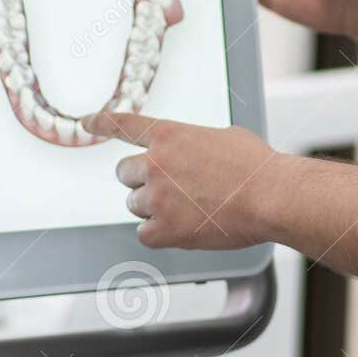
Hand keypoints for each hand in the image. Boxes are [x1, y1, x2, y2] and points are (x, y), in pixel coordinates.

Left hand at [84, 109, 280, 249]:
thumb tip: (192, 153)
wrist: (271, 196)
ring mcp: (158, 197)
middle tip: (169, 189)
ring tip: (187, 209)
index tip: (86, 122)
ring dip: (154, 208)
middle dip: (143, 181)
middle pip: (124, 174)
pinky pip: (144, 234)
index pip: (123, 125)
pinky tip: (182, 229)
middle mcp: (156, 164)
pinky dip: (159, 233)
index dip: (100, 123)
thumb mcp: (222, 137)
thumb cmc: (256, 167)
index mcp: (169, 135)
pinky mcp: (165, 229)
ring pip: (134, 205)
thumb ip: (194, 142)